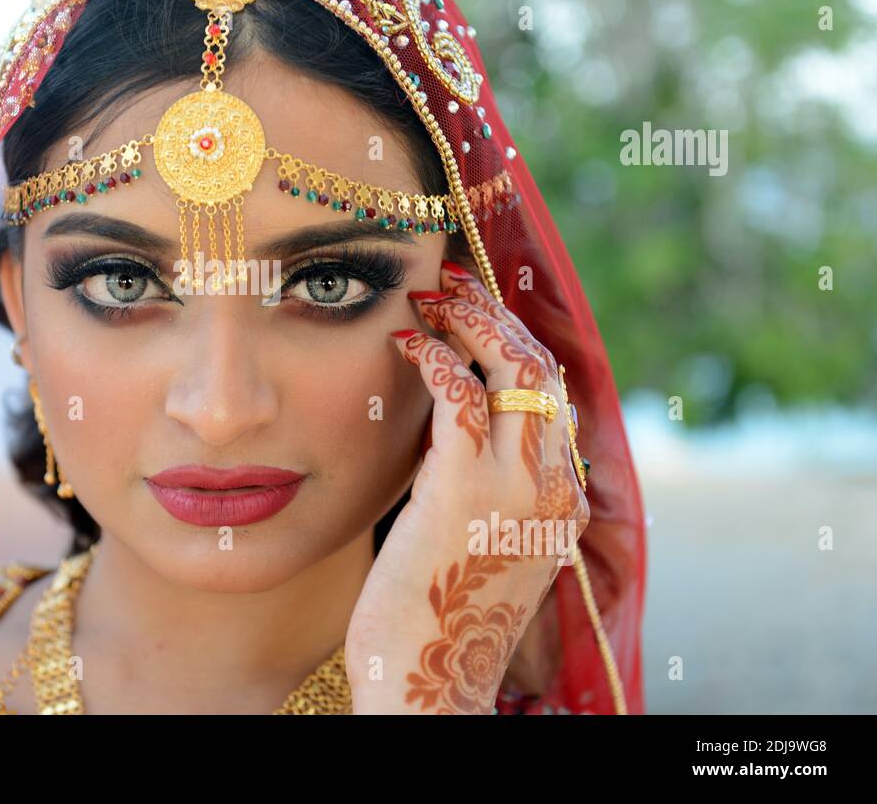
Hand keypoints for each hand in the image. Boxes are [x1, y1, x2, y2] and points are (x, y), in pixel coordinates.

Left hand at [344, 261, 589, 713]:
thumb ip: (484, 491)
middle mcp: (553, 488)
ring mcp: (516, 486)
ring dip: (473, 320)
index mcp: (562, 503)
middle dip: (502, 317)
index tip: (483, 314)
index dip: (521, 346)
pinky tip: (406, 341)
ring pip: (515, 369)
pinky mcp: (465, 488)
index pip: (557, 400)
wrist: (428, 683)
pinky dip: (435, 356)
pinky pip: (459, 394)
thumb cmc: (437, 618)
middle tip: (457, 285)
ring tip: (434, 296)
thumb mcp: (481, 548)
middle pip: (546, 371)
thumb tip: (454, 437)